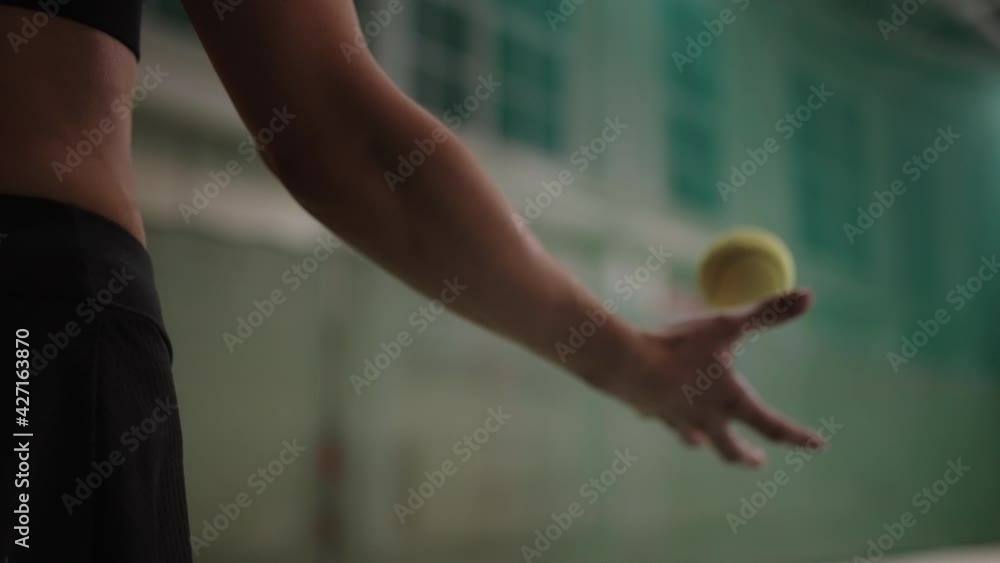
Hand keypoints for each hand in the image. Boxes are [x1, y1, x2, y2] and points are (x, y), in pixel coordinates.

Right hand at [610, 290, 823, 466]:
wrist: (628, 365)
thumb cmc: (681, 347)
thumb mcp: (728, 325)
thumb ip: (768, 312)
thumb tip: (809, 295)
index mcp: (730, 403)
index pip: (772, 426)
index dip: (798, 436)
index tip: (818, 445)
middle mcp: (706, 419)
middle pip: (730, 448)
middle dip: (745, 456)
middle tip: (756, 461)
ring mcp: (675, 418)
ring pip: (694, 438)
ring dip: (704, 440)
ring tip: (704, 440)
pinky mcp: (649, 409)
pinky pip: (661, 417)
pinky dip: (667, 416)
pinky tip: (660, 409)